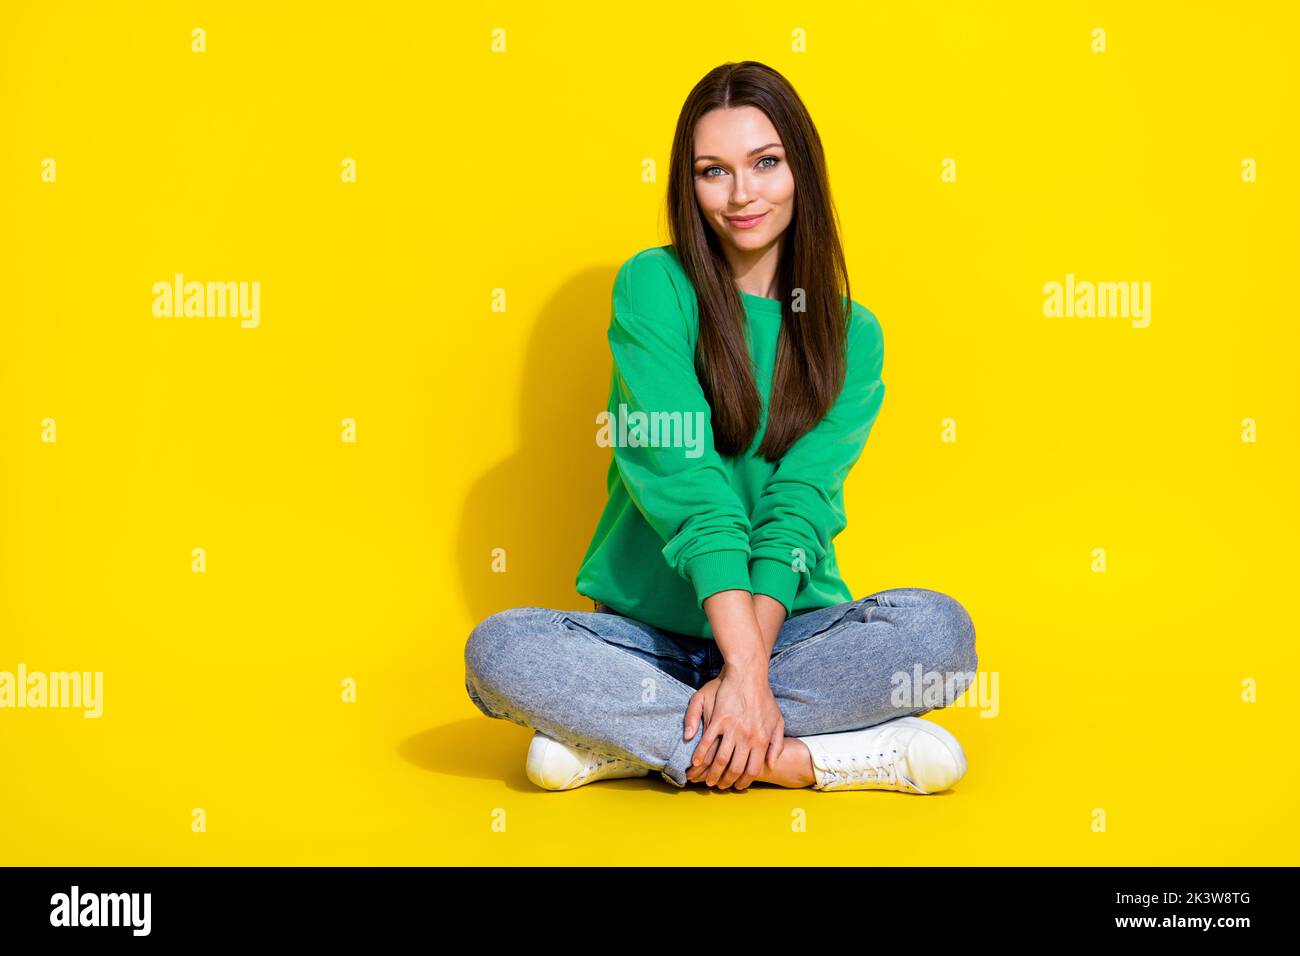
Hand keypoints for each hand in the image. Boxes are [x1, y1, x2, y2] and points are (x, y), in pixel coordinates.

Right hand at [683, 664, 784, 789]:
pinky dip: (700, 754)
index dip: (743, 782)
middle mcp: (748, 738)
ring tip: (706, 780)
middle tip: (719, 786)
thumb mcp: (778, 721)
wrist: (749, 676)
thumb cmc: (764, 698)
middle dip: (726, 781)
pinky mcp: (719, 720)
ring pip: (720, 759)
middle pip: (735, 768)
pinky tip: (695, 762)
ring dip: (711, 772)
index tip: (737, 786)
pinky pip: (707, 742)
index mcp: (762, 740)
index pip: (752, 770)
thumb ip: (776, 744)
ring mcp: (732, 729)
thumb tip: (770, 764)